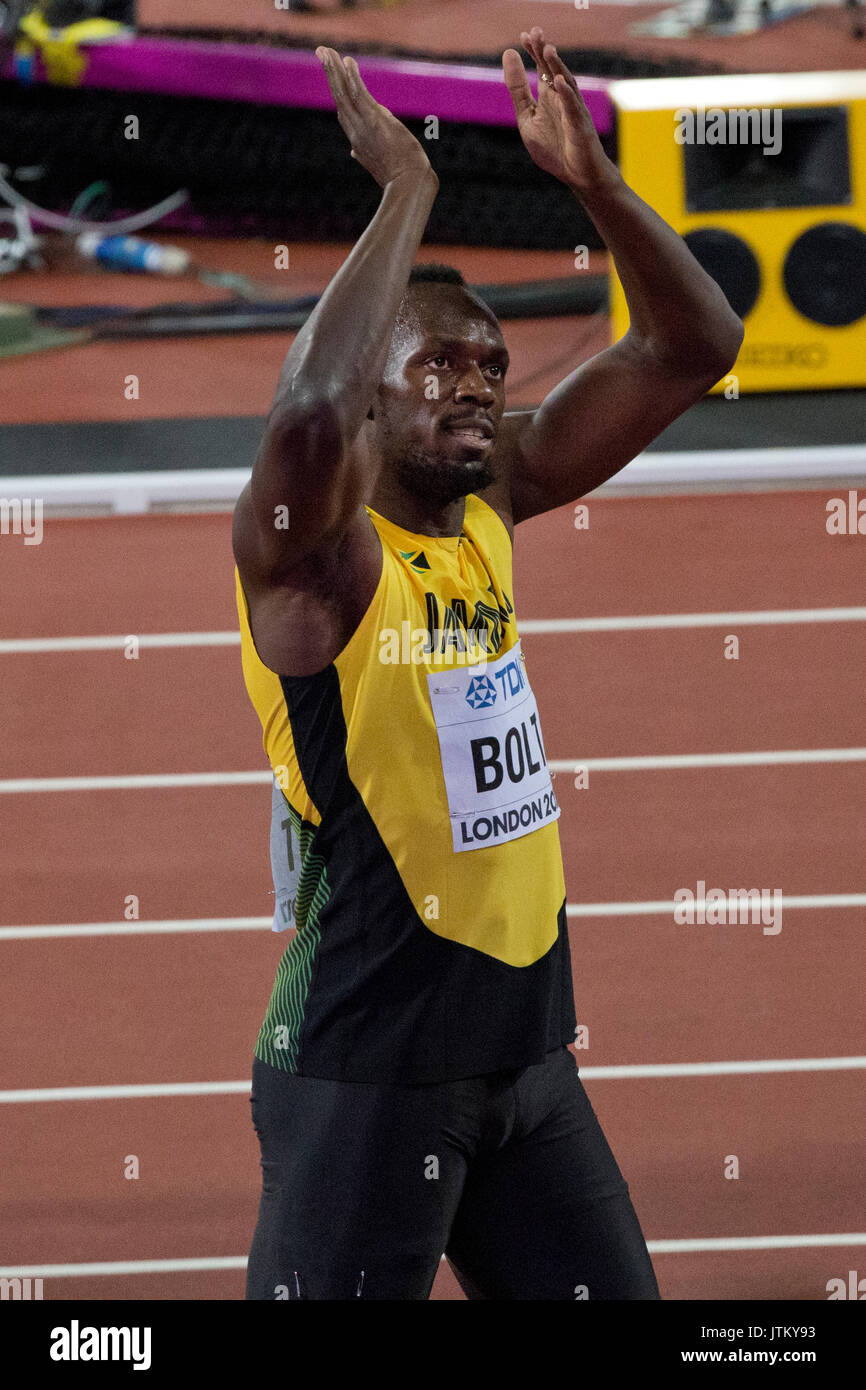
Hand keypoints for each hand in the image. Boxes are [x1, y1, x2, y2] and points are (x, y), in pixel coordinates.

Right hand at [316, 47, 434, 188]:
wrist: (409, 186)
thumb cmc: (400, 177)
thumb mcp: (379, 163)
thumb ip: (364, 154)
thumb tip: (353, 152)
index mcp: (358, 140)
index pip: (344, 110)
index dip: (338, 89)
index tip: (334, 70)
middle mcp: (356, 132)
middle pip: (339, 97)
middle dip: (330, 74)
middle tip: (321, 51)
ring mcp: (364, 127)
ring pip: (344, 94)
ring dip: (334, 71)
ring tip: (326, 51)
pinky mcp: (375, 122)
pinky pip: (360, 96)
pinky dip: (352, 79)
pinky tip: (347, 62)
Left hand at [503, 29, 615, 192]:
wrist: (577, 175)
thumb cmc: (554, 148)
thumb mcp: (527, 118)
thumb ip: (518, 90)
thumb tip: (508, 55)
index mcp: (548, 97)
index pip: (541, 68)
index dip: (533, 52)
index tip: (523, 36)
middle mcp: (562, 99)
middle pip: (553, 70)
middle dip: (544, 52)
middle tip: (535, 33)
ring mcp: (573, 111)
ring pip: (565, 84)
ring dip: (556, 66)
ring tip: (547, 50)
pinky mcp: (579, 126)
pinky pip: (572, 108)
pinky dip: (566, 95)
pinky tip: (558, 82)